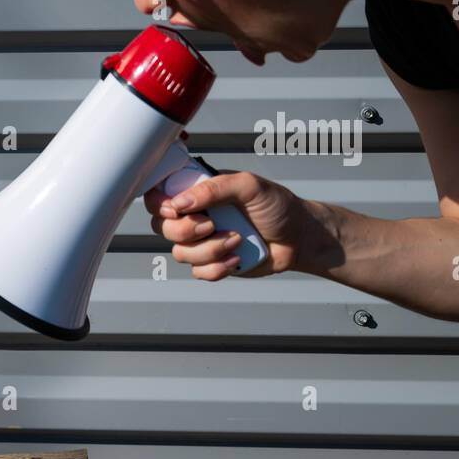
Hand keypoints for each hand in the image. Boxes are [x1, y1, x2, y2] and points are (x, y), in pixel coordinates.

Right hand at [143, 170, 309, 279]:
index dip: (159, 205)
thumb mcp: (249, 186)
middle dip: (186, 230)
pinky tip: (237, 258)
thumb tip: (180, 203)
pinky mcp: (211, 264)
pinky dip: (218, 268)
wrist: (299, 239)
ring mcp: (201, 241)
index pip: (159, 196)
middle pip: (163, 227)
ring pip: (180, 253)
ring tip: (236, 241)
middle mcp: (195, 215)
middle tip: (214, 224)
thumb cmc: (278, 207)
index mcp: (198, 192)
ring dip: (209, 250)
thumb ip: (214, 188)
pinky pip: (197, 272)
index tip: (176, 210)